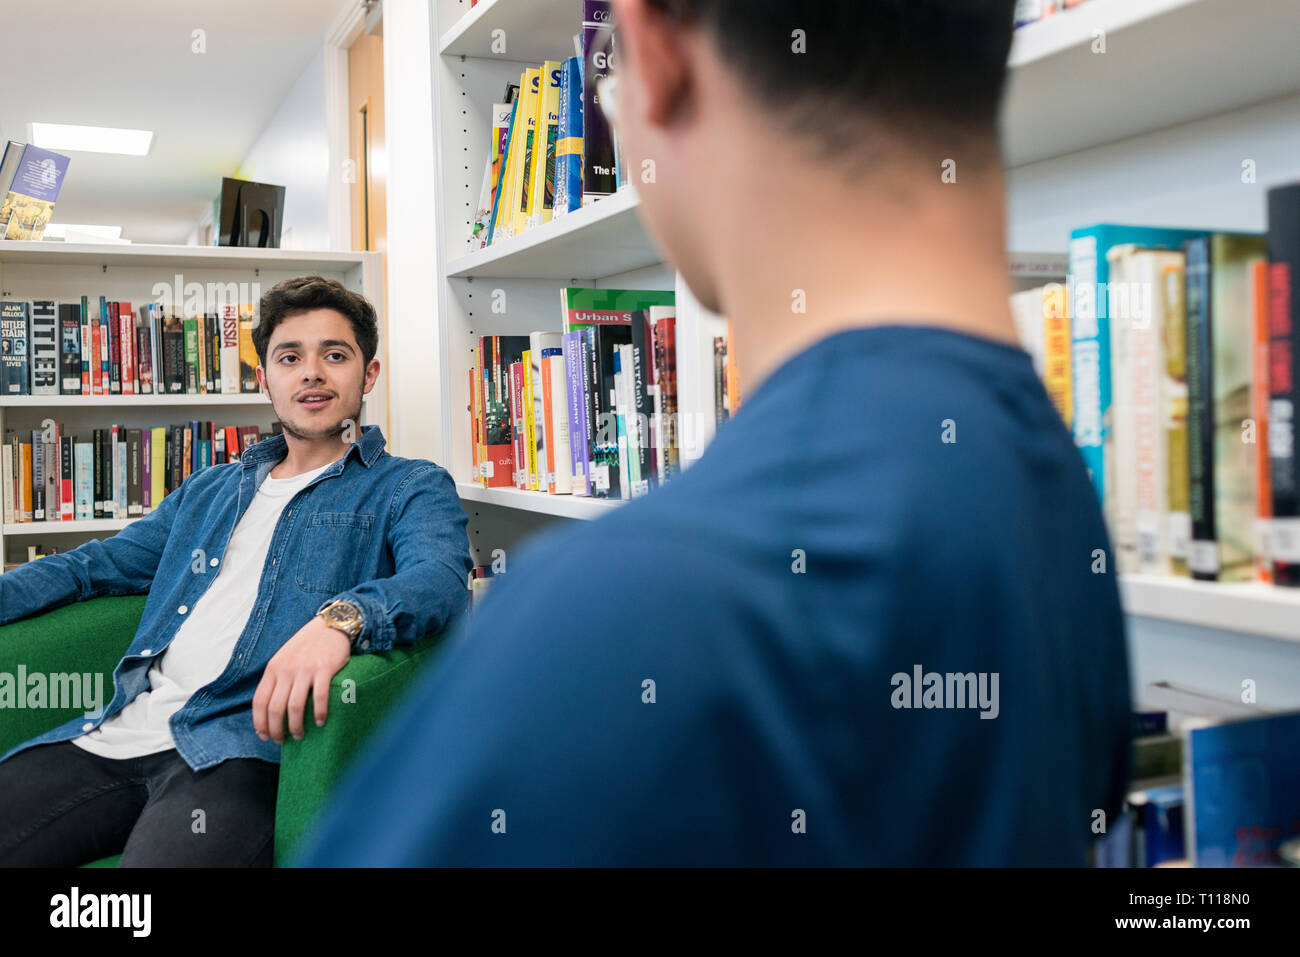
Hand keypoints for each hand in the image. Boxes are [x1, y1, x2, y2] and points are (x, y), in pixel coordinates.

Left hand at [252, 616, 351, 744]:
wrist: (330, 626)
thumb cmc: (307, 646)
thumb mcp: (284, 658)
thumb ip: (277, 678)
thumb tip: (271, 707)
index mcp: (273, 668)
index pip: (259, 701)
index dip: (260, 722)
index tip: (264, 736)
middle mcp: (286, 670)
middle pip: (275, 708)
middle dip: (276, 730)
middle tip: (282, 740)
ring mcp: (305, 670)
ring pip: (294, 706)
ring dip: (296, 726)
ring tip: (300, 735)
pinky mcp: (324, 669)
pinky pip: (319, 697)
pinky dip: (319, 713)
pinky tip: (321, 722)